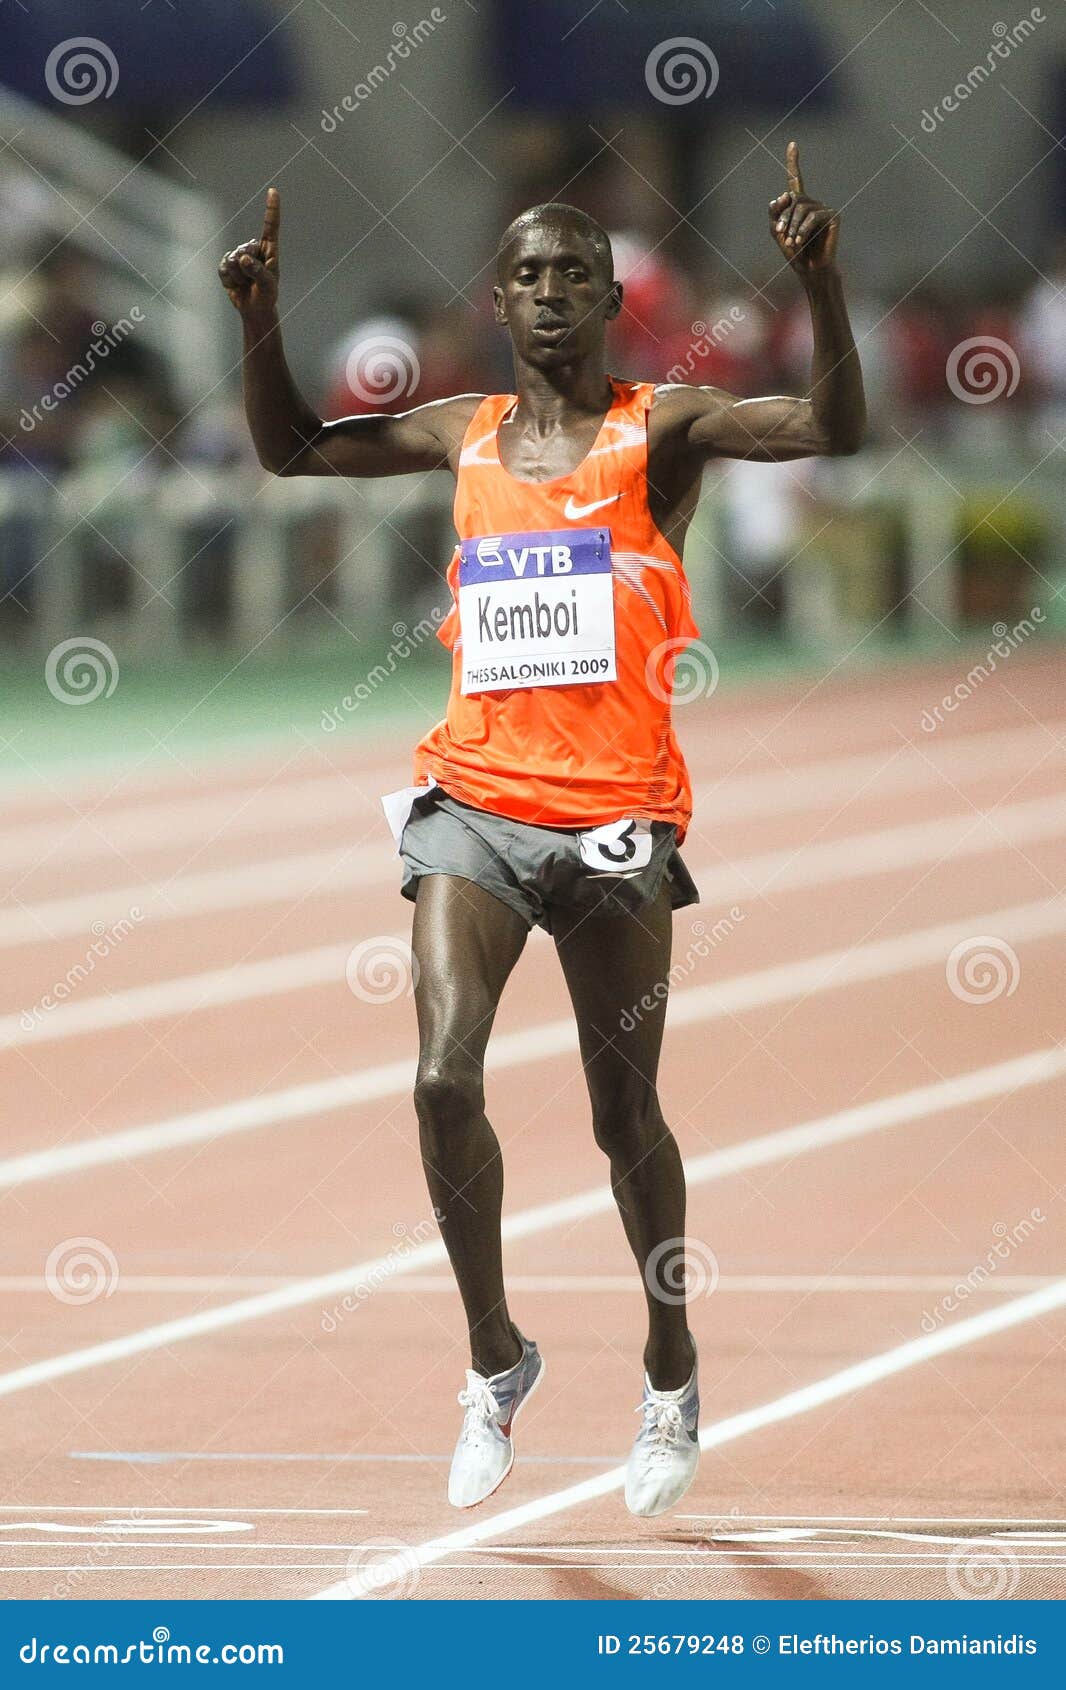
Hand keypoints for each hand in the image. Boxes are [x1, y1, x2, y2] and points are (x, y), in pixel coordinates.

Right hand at [218, 187, 279, 317]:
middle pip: (246, 250)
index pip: (271, 226)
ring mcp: (239, 254)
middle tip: (253, 281)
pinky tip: (236, 284)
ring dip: (239, 277)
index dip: (271, 208)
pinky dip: (230, 280)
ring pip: (234, 260)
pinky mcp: (227, 263)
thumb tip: (243, 258)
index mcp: (269, 249)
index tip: (273, 191)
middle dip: (248, 269)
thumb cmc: (266, 295)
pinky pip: (224, 268)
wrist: (253, 308)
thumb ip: (258, 272)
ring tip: (246, 283)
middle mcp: (254, 248)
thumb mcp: (268, 286)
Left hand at [768, 143, 838, 272]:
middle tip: (780, 235)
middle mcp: (812, 203)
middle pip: (794, 199)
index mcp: (799, 204)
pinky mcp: (833, 216)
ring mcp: (824, 209)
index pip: (795, 179)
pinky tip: (799, 241)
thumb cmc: (794, 252)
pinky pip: (813, 217)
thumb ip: (775, 212)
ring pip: (802, 207)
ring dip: (792, 225)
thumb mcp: (776, 232)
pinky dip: (803, 229)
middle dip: (784, 217)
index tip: (792, 143)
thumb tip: (784, 194)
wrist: (809, 269)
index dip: (793, 162)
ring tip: (791, 242)